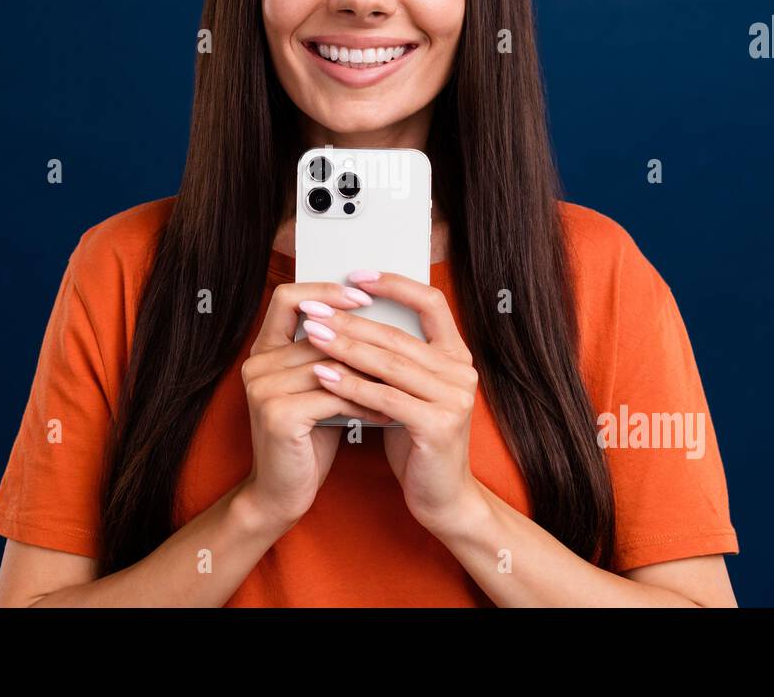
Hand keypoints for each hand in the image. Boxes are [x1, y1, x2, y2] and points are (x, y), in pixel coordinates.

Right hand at [239, 280, 393, 530]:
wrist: (280, 494)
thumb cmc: (306, 439)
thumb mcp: (317, 390)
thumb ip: (331, 358)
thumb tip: (378, 324)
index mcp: (263, 351)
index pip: (288, 298)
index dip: (325, 291)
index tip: (363, 297)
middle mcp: (257, 364)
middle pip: (321, 334)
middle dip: (365, 343)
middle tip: (405, 345)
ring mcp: (264, 389)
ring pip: (334, 365)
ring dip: (372, 377)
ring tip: (402, 384)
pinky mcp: (279, 415)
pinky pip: (336, 397)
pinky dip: (365, 405)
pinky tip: (386, 414)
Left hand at [297, 271, 482, 532]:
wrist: (442, 498)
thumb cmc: (417, 441)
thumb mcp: (408, 391)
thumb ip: (393, 359)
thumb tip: (348, 319)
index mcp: (457, 355)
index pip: (430, 302)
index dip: (394, 284)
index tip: (356, 275)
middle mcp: (461, 371)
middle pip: (399, 334)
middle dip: (351, 319)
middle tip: (314, 308)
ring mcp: (454, 397)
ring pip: (389, 363)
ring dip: (345, 347)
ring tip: (312, 334)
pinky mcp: (439, 424)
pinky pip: (385, 397)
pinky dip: (351, 385)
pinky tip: (323, 375)